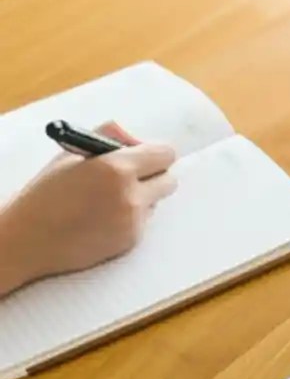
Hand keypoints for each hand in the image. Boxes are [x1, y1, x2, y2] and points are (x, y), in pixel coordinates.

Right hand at [0, 122, 177, 296]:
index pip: (165, 155)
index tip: (145, 155)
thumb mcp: (71, 154)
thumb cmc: (46, 194)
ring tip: (108, 199)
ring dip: (143, 197)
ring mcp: (134, 220)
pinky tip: (103, 218)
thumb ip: (108, 137)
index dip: (155, 153)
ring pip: (156, 201)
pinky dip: (131, 216)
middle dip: (154, 175)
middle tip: (133, 175)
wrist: (30, 239)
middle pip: (170, 180)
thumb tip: (135, 139)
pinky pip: (144, 221)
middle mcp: (131, 195)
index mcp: (116, 168)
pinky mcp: (132, 240)